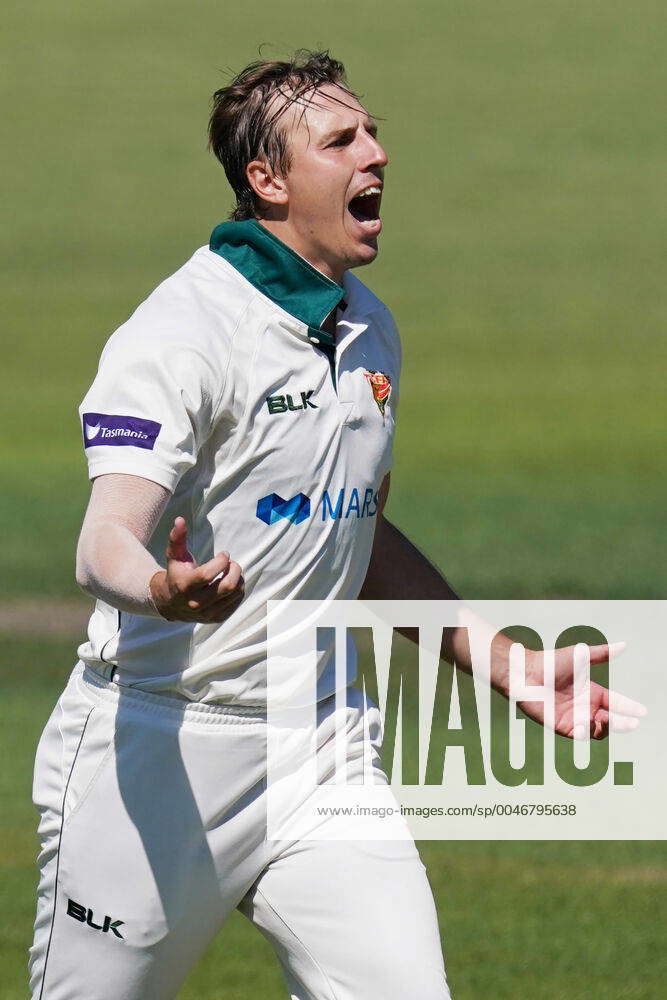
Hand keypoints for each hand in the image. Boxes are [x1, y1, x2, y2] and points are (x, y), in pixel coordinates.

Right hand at [149, 517, 243, 622]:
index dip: (221, 562)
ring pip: (234, 594)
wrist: (170, 603)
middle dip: (235, 570)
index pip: (208, 575)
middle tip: (232, 563)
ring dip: (239, 579)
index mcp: (184, 586)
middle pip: (227, 587)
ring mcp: (206, 613)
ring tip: (232, 571)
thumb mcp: (174, 555)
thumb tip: (180, 519)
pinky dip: (239, 591)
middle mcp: (195, 603)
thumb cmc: (176, 573)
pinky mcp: (215, 618)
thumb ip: (177, 538)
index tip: (224, 554)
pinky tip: (232, 582)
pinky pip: (235, 603)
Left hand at [520, 643, 645, 740]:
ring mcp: (575, 718)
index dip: (630, 707)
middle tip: (633, 722)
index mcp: (592, 692)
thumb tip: (624, 645)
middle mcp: (586, 707)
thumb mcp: (579, 656)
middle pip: (612, 720)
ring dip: (606, 728)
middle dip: (624, 723)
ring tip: (604, 719)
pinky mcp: (562, 727)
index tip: (643, 711)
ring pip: (599, 731)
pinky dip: (587, 732)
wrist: (526, 673)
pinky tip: (587, 723)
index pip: (616, 703)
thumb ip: (602, 653)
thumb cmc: (550, 662)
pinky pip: (580, 735)